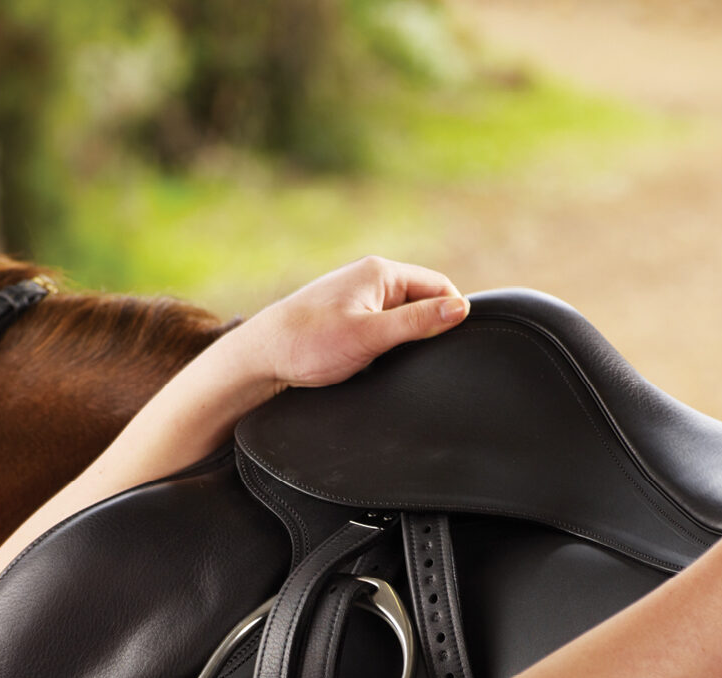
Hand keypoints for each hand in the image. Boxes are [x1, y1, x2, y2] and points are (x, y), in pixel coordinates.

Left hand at [243, 255, 468, 391]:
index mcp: (380, 272)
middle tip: (428, 359)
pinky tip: (381, 361)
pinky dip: (389, 343)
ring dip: (408, 337)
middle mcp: (370, 279)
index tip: (456, 344)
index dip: (453, 314)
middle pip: (423, 300)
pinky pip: (383, 326)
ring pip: (402, 316)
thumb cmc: (308, 344)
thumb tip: (461, 309)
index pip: (439, 286)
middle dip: (430, 327)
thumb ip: (417, 322)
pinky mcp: (347, 317)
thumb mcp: (370, 335)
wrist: (260, 358)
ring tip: (400, 361)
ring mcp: (357, 298)